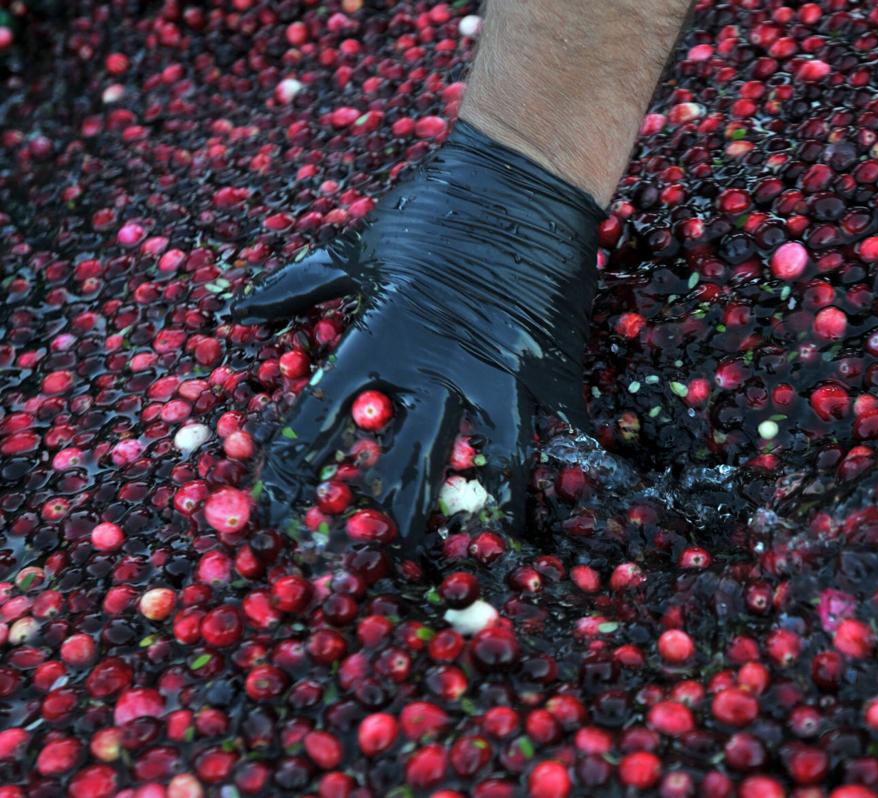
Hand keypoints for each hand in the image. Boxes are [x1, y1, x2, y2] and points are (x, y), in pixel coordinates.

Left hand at [232, 121, 602, 550]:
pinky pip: (564, 438)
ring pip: (498, 467)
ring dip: (488, 515)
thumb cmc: (435, 211)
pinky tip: (568, 518)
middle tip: (385, 561)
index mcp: (382, 339)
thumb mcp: (357, 248)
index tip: (278, 515)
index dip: (294, 472)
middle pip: (409, 464)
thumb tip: (235, 312)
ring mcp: (506, 373)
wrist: (523, 177)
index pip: (320, 419)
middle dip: (394, 519)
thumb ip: (299, 288)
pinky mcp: (559, 370)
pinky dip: (566, 479)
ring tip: (483, 559)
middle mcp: (441, 369)